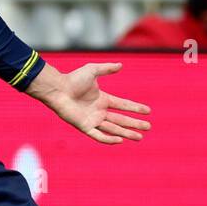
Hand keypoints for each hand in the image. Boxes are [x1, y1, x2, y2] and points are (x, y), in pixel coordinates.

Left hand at [29, 62, 151, 144]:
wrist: (58, 89)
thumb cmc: (73, 79)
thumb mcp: (92, 70)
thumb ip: (106, 69)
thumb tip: (121, 65)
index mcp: (102, 99)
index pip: (123, 105)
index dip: (135, 108)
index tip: (148, 111)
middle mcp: (99, 111)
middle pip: (121, 119)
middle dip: (135, 123)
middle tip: (148, 127)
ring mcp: (92, 120)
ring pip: (113, 128)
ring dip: (126, 133)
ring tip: (140, 137)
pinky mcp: (84, 126)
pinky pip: (99, 135)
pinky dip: (109, 139)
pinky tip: (120, 140)